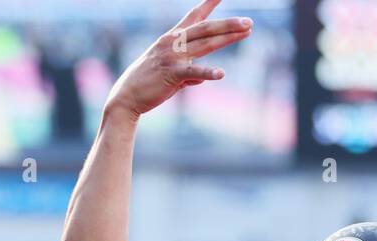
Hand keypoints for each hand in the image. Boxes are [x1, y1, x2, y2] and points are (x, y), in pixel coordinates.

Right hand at [105, 0, 251, 119]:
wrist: (127, 95)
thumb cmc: (149, 83)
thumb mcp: (170, 72)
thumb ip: (187, 72)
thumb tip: (200, 79)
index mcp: (172, 37)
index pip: (194, 16)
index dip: (208, 4)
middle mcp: (173, 42)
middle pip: (206, 29)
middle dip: (228, 24)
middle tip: (248, 21)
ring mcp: (173, 57)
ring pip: (206, 44)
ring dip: (228, 38)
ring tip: (246, 33)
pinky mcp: (172, 74)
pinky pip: (194, 72)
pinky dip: (208, 73)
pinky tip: (221, 74)